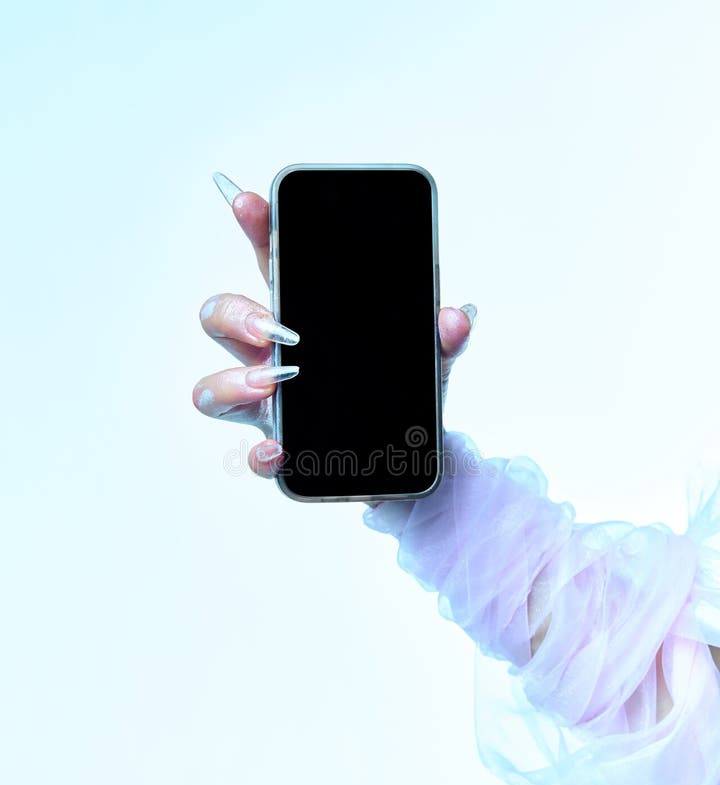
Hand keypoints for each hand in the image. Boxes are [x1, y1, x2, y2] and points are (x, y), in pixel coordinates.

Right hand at [192, 173, 476, 480]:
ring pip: (211, 388)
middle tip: (277, 327)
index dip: (255, 232)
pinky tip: (281, 452)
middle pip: (221, 318)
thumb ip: (444, 337)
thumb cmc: (404, 396)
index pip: (270, 266)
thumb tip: (455, 318)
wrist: (414, 458)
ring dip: (231, 381)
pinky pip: (254, 456)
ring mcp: (272, 407)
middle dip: (236, 313)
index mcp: (307, 320)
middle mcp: (276, 358)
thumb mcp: (431, 359)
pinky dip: (261, 456)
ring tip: (273, 383)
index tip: (250, 203)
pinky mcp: (282, 453)